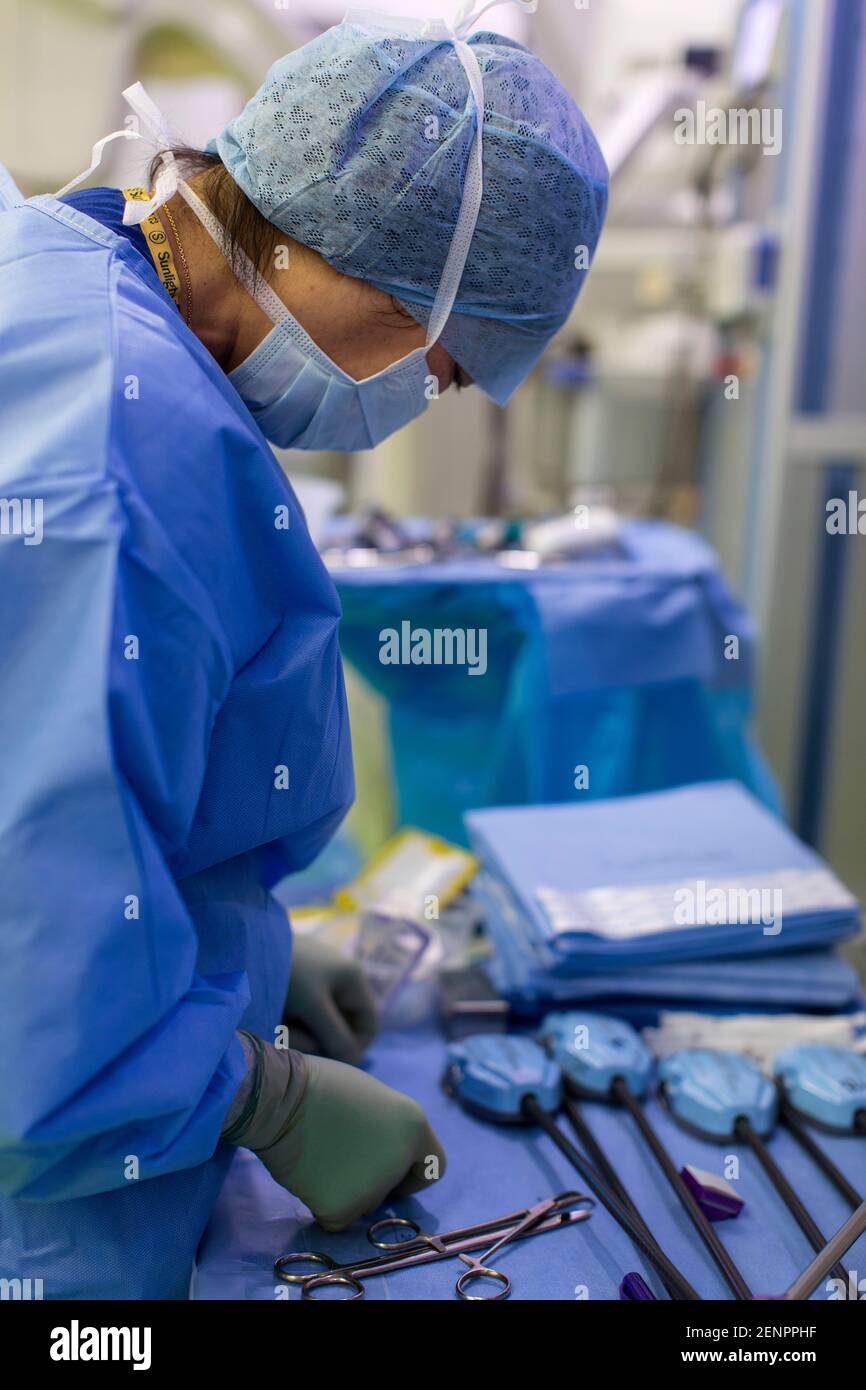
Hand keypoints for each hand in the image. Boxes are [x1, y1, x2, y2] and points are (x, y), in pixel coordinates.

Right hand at [223, 1037, 445, 1229]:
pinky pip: (337, 1218)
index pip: (433, 1166)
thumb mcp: (371, 1097)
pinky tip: (308, 1175)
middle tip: (341, 1157)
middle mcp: (399, 1160)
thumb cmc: (320, 1086)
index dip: (412, 1173)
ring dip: (346, 1190)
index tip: (394, 1175)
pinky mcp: (341, 1210)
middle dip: (373, 1180)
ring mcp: (372, 1189)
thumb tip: (380, 1153)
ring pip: (364, 1203)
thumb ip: (387, 1127)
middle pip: (392, 1187)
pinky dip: (322, 1204)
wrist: (280, 1099)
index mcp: (413, 1126)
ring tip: (320, 1156)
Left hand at [283, 934, 377, 1064]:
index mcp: (353, 978)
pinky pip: (302, 1013)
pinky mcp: (298, 981)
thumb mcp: (313, 1007)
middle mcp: (341, 977)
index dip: (355, 1048)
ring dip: (301, 1032)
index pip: (369, 1025)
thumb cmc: (287, 971)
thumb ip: (336, 1037)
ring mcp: (319, 978)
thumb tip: (356, 1062)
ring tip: (278, 1027)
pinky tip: (273, 1018)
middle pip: (342, 1024)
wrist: (245, 945)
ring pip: (319, 1022)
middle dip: (320, 1038)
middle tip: (294, 1041)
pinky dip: (289, 1021)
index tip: (329, 1062)